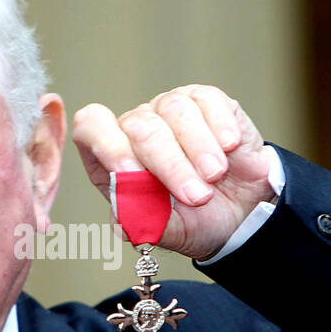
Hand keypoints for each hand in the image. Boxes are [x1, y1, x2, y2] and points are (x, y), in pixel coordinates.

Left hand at [71, 84, 275, 261]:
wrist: (239, 214)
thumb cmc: (193, 220)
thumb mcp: (167, 231)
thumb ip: (143, 224)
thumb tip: (122, 222)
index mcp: (113, 156)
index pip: (91, 127)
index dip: (107, 146)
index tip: (131, 173)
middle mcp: (137, 126)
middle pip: (139, 126)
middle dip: (169, 165)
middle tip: (196, 196)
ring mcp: (171, 108)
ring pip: (175, 110)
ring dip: (197, 148)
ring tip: (214, 176)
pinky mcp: (207, 100)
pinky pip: (207, 100)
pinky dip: (219, 125)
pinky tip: (229, 147)